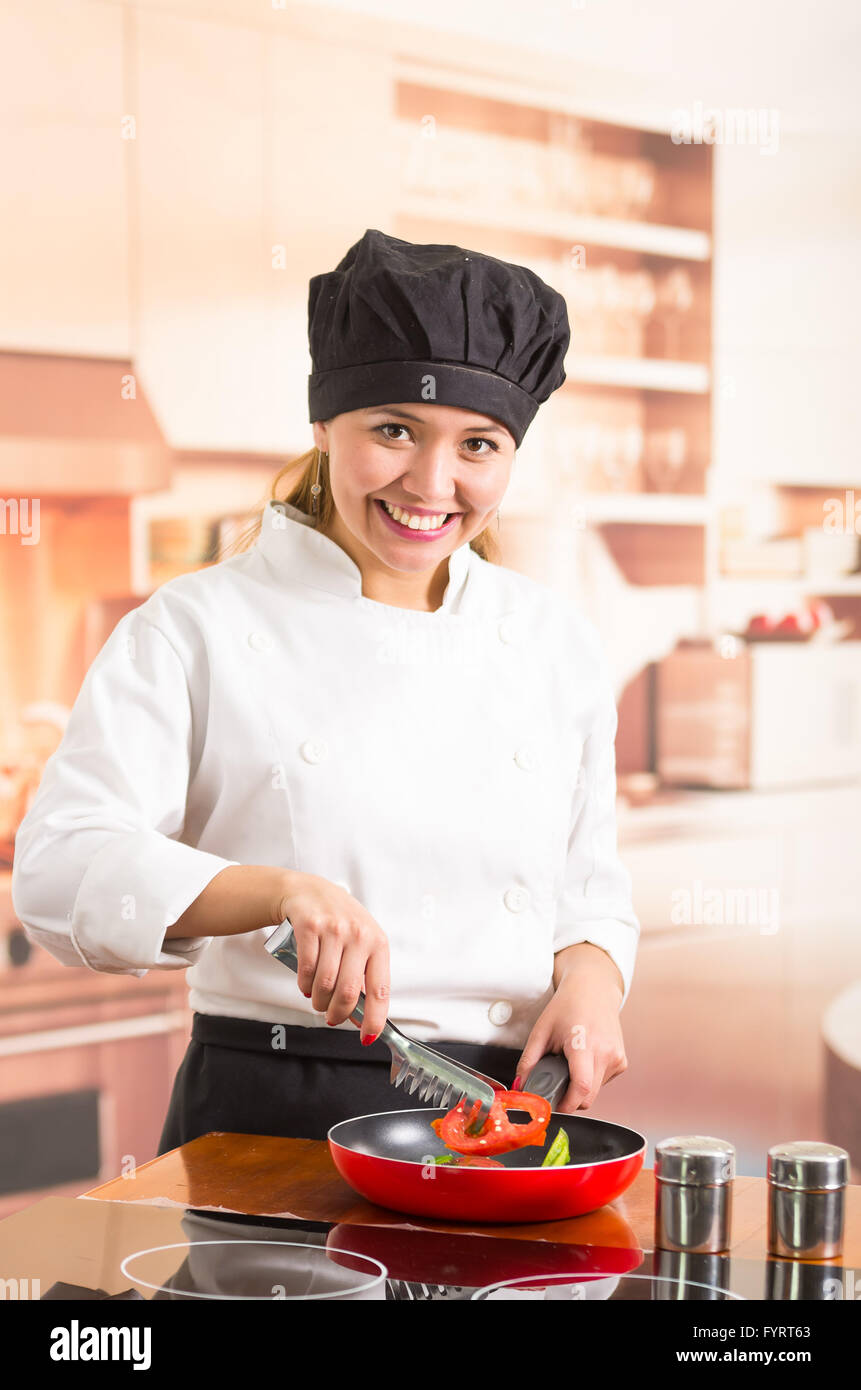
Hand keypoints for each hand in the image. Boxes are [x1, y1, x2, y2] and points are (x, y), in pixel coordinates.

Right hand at [276, 872, 389, 1042]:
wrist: (309, 892)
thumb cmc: (340, 922)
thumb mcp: (361, 942)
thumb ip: (364, 976)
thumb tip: (362, 1019)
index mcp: (378, 943)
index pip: (380, 989)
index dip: (374, 1018)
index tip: (367, 1037)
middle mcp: (359, 935)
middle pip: (349, 991)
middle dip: (338, 1013)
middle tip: (332, 1017)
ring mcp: (334, 929)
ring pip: (325, 983)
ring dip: (319, 1001)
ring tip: (318, 1000)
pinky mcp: (310, 926)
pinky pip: (307, 969)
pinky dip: (305, 986)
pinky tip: (306, 986)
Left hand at [512, 943, 627, 1112]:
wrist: (593, 989)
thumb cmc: (568, 1006)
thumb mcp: (541, 1031)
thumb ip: (528, 1061)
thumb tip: (520, 1086)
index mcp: (584, 1044)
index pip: (581, 1087)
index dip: (566, 1104)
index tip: (553, 1105)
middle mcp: (606, 1053)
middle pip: (588, 1097)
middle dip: (570, 1099)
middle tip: (556, 1084)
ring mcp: (617, 1058)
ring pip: (595, 1092)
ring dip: (580, 1087)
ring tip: (571, 1062)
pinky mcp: (622, 1062)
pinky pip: (602, 1083)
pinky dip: (590, 1078)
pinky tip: (584, 1059)